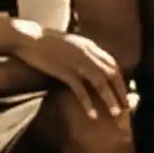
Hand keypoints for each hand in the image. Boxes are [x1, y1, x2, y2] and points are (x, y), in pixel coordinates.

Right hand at [11, 26, 127, 119]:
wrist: (27, 38)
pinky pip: (80, 90)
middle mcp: (87, 53)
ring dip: (110, 99)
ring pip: (100, 83)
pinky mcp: (64, 71)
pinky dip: (87, 103)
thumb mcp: (69, 43)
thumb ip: (82, 51)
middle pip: (111, 74)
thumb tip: (91, 62)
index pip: (112, 64)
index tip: (124, 93)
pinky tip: (91, 114)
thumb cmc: (43, 41)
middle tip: (127, 108)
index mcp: (90, 45)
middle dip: (121, 92)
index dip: (120, 80)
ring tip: (116, 114)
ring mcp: (77, 62)